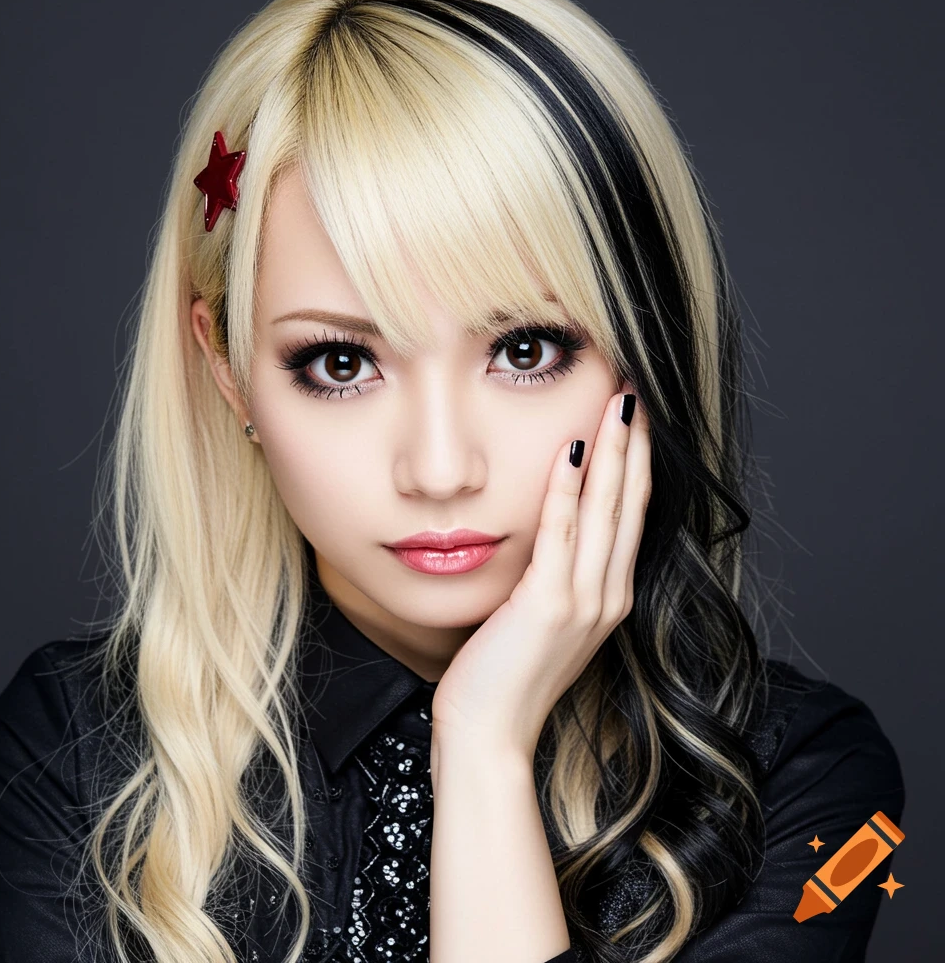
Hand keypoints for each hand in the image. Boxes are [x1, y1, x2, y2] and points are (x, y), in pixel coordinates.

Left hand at [430, 385, 650, 760]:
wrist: (491, 734)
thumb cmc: (507, 676)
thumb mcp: (545, 622)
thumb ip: (557, 579)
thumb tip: (552, 534)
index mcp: (610, 598)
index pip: (631, 517)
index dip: (635, 465)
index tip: (632, 420)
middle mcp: (608, 596)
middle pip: (629, 504)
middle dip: (632, 444)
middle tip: (633, 392)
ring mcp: (583, 601)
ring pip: (604, 511)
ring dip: (611, 451)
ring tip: (617, 403)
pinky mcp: (549, 605)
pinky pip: (560, 534)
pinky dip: (567, 489)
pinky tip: (570, 449)